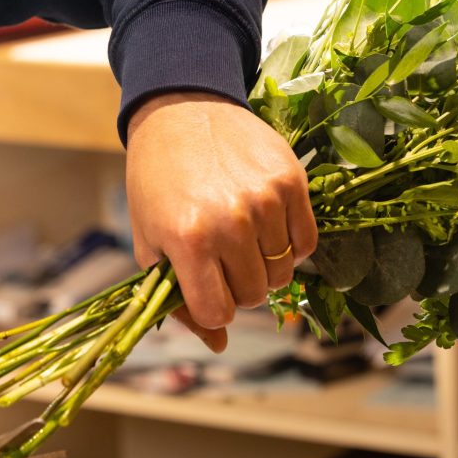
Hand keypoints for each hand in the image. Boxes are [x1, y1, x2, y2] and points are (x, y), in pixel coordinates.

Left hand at [126, 92, 316, 350]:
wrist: (181, 113)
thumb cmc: (157, 183)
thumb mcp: (150, 243)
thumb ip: (177, 299)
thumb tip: (217, 344)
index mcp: (187, 241)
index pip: (218, 311)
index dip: (212, 307)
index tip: (205, 288)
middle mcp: (229, 223)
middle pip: (253, 296)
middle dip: (236, 287)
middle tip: (220, 257)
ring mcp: (264, 201)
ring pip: (282, 274)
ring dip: (263, 266)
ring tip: (240, 237)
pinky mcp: (292, 181)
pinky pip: (307, 243)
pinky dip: (289, 245)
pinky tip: (265, 226)